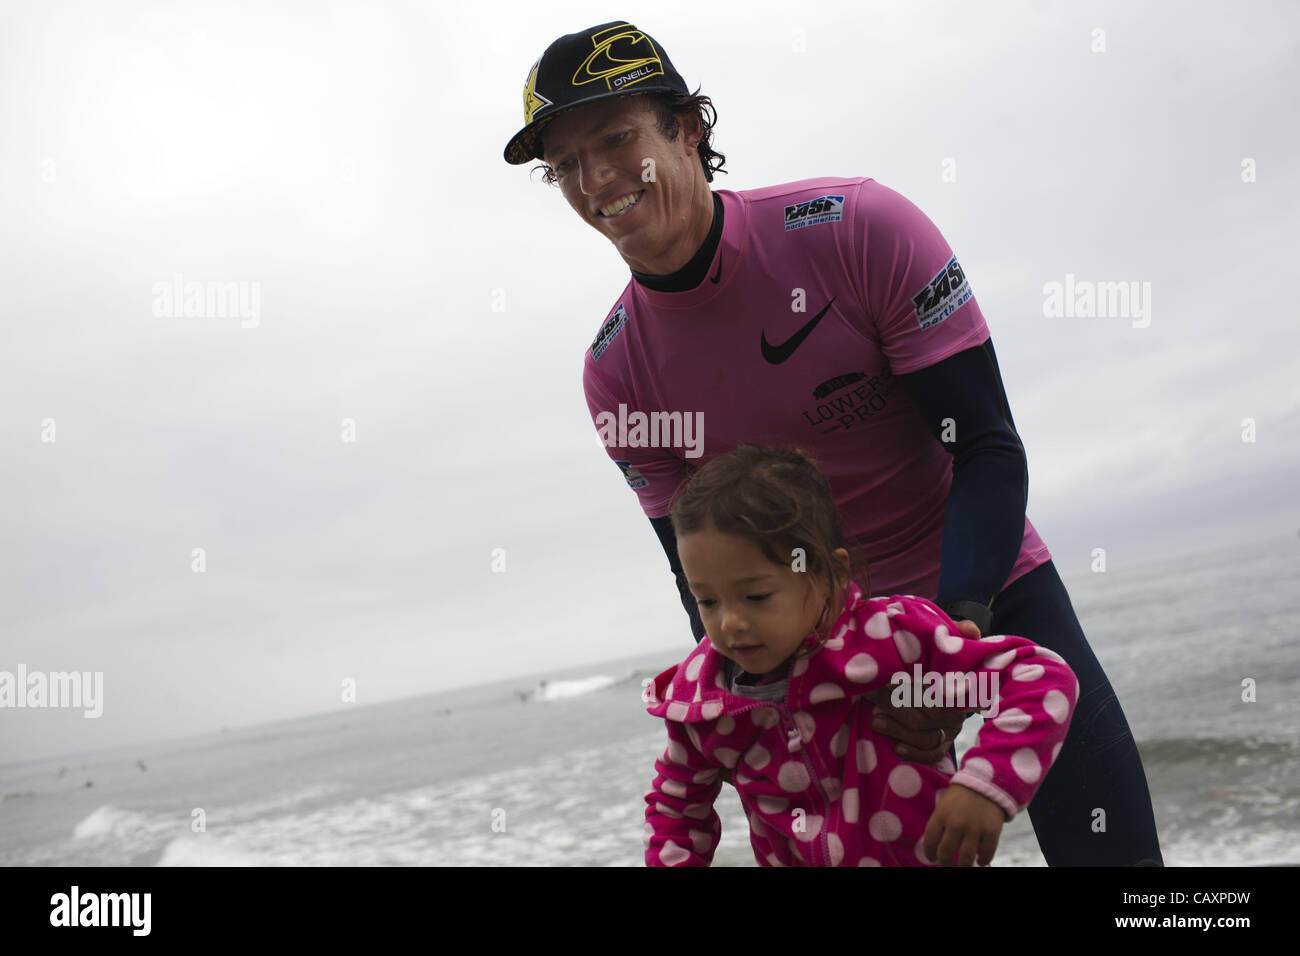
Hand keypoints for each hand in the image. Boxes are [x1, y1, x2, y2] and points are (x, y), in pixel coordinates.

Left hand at [866, 618, 980, 763]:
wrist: (917, 667)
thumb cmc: (927, 650)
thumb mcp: (939, 637)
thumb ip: (955, 631)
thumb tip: (971, 632)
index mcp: (960, 682)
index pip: (943, 693)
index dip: (917, 690)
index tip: (891, 682)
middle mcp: (958, 708)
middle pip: (930, 715)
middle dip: (898, 706)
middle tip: (873, 696)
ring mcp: (950, 728)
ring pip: (928, 736)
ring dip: (899, 730)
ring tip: (876, 720)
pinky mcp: (941, 742)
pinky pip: (932, 753)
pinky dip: (915, 753)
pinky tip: (897, 748)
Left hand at [922, 783, 1004, 865]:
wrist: (987, 782)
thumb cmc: (961, 795)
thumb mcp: (944, 804)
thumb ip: (940, 822)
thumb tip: (934, 845)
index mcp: (941, 815)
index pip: (930, 841)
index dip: (929, 853)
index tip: (932, 858)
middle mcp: (956, 824)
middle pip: (946, 853)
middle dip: (944, 863)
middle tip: (945, 865)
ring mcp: (974, 829)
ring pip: (965, 858)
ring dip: (962, 866)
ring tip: (962, 866)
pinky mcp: (991, 831)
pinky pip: (986, 853)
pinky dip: (982, 861)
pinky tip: (979, 861)